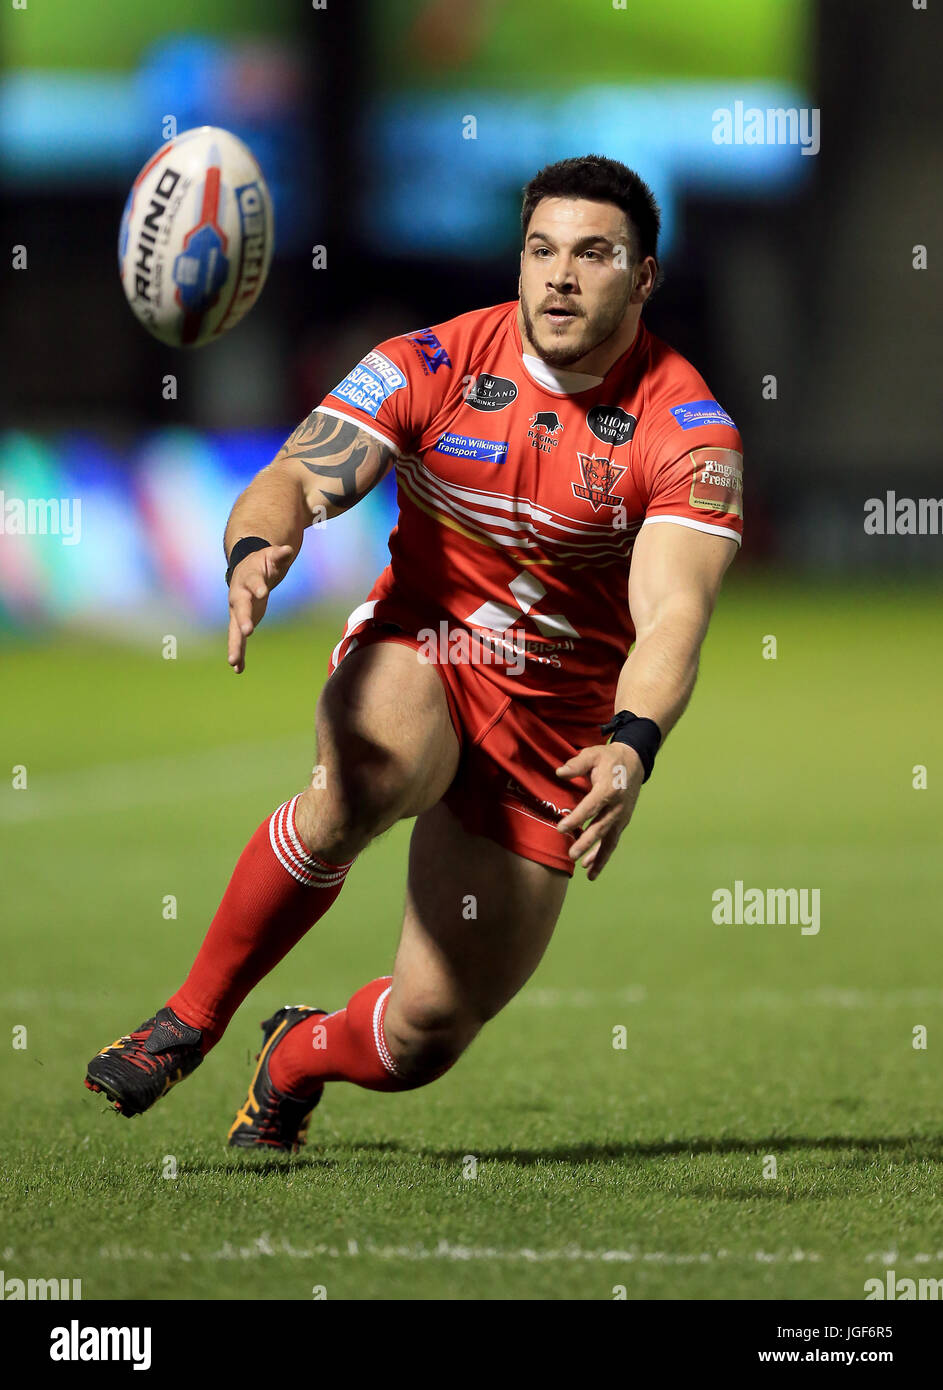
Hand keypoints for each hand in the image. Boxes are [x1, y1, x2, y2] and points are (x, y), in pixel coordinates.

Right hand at [226, 543, 293, 672]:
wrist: (245, 568)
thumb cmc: (261, 563)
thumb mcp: (271, 556)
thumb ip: (279, 555)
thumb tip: (289, 550)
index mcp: (249, 578)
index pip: (254, 582)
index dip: (258, 586)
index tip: (263, 592)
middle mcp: (239, 596)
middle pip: (240, 608)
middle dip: (243, 619)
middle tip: (248, 631)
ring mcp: (238, 611)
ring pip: (234, 628)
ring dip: (235, 645)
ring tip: (234, 662)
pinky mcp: (240, 621)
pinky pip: (238, 638)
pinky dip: (238, 652)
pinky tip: (238, 669)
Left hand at [555, 743, 643, 880]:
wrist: (635, 762)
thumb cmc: (609, 759)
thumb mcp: (593, 754)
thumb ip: (577, 764)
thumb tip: (560, 773)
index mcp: (609, 788)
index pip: (591, 806)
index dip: (576, 818)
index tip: (561, 829)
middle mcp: (618, 806)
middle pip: (601, 827)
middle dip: (587, 843)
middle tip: (572, 854)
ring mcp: (622, 816)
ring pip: (610, 840)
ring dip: (598, 857)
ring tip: (587, 872)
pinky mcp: (622, 822)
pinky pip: (612, 841)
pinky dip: (602, 855)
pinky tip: (589, 867)